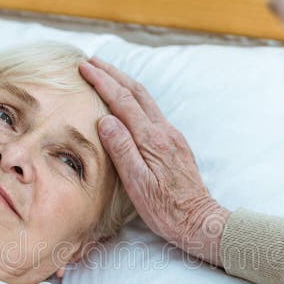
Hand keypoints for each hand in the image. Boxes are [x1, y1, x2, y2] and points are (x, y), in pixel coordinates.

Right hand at [79, 57, 230, 267]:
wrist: (199, 221)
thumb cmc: (166, 210)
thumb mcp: (138, 185)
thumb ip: (122, 150)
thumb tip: (106, 119)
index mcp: (152, 140)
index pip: (123, 102)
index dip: (102, 82)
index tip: (84, 67)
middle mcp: (164, 132)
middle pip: (136, 93)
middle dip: (113, 74)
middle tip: (92, 62)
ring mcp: (172, 137)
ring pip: (146, 100)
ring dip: (125, 83)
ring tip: (107, 73)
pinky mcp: (175, 144)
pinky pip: (151, 112)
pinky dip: (135, 99)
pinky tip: (128, 103)